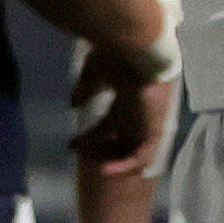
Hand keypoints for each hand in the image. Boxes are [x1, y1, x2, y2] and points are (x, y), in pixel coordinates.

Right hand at [72, 54, 171, 175]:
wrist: (138, 52)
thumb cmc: (116, 57)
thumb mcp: (94, 73)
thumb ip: (85, 89)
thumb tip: (74, 105)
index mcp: (126, 101)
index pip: (108, 126)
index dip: (90, 138)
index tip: (71, 145)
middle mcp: (137, 114)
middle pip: (118, 141)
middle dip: (97, 151)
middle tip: (77, 155)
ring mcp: (146, 122)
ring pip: (130, 150)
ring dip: (112, 160)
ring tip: (93, 168)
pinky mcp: (152, 129)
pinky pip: (141, 154)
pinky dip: (124, 164)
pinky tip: (105, 169)